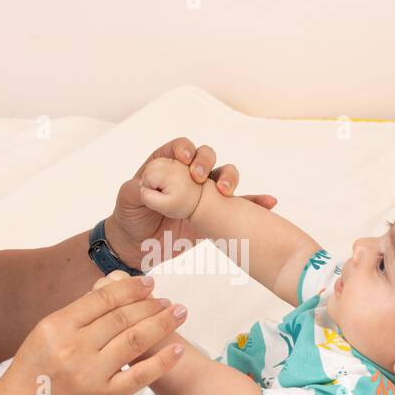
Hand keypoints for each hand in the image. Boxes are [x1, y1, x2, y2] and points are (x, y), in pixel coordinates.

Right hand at [0, 272, 187, 394]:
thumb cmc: (31, 375)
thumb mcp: (43, 336)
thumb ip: (75, 317)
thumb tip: (112, 292)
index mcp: (56, 327)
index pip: (102, 299)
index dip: (130, 289)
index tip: (148, 284)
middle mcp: (74, 348)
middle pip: (122, 317)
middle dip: (151, 305)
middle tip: (167, 301)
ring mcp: (91, 375)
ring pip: (136, 340)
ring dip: (162, 324)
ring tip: (177, 314)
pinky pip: (141, 375)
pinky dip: (163, 360)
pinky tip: (178, 348)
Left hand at [107, 136, 277, 270]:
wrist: (137, 246)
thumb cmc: (129, 217)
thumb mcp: (126, 200)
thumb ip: (135, 188)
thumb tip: (148, 184)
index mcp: (166, 164)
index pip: (181, 147)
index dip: (185, 149)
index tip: (183, 160)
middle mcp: (187, 174)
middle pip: (206, 157)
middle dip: (207, 161)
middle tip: (200, 177)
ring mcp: (203, 193)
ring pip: (223, 176)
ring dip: (230, 178)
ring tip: (228, 191)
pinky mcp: (214, 213)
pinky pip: (238, 206)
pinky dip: (253, 202)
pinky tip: (268, 202)